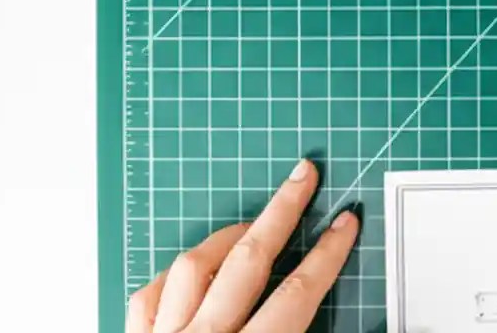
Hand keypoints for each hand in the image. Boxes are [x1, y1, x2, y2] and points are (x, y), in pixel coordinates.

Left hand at [126, 160, 359, 332]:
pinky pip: (151, 293)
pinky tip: (194, 271)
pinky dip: (175, 276)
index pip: (297, 293)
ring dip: (227, 240)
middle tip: (302, 177)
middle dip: (282, 212)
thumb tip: (326, 309)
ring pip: (196, 266)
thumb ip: (297, 331)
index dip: (328, 254)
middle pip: (249, 260)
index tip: (345, 223)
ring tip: (250, 229)